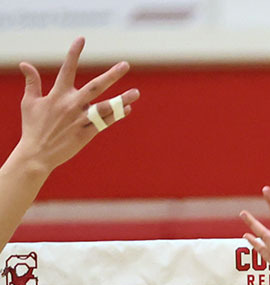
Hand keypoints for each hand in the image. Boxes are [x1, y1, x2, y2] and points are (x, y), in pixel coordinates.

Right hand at [11, 38, 137, 174]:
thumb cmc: (33, 127)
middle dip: (111, 75)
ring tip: (137, 92)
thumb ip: (32, 83)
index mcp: (57, 95)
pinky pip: (105, 123)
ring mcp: (80, 120)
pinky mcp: (86, 134)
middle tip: (126, 64)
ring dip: (122, 99)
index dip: (74, 53)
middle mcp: (71, 105)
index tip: (81, 38)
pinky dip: (116, 115)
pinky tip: (127, 109)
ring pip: (106, 107)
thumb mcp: (29, 102)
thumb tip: (24, 64)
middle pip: (95, 86)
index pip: (67, 69)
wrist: (37, 154)